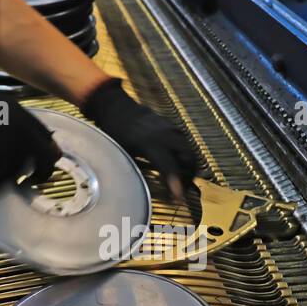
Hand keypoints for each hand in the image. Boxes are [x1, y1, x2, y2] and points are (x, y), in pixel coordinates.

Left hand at [81, 78, 197, 198]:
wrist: (118, 108)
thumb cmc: (116, 132)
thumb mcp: (122, 154)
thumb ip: (135, 171)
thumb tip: (142, 193)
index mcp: (150, 142)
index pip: (169, 167)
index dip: (176, 184)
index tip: (179, 198)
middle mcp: (165, 135)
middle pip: (189, 159)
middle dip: (188, 177)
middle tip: (181, 191)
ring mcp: (171, 129)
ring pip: (190, 151)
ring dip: (188, 167)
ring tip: (180, 181)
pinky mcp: (173, 128)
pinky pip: (186, 145)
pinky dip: (185, 158)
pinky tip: (177, 167)